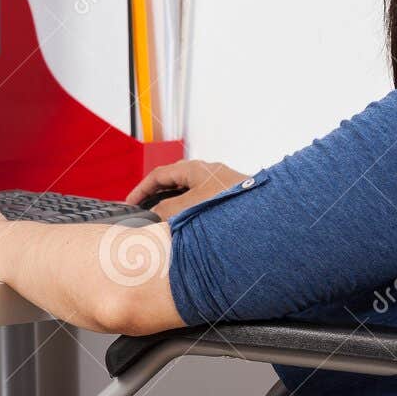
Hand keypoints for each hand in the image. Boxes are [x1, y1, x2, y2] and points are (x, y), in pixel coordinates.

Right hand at [126, 159, 248, 219]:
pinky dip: (189, 212)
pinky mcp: (229, 199)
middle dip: (156, 196)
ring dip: (173, 206)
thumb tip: (154, 214)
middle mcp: (207, 173)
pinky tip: (189, 226)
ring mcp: (219, 185)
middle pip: (173, 182)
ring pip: (188, 194)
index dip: (141, 189)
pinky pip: (201, 203)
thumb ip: (168, 209)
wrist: (266, 213)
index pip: (159, 175)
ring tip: (163, 222)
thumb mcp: (190, 206)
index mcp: (195, 169)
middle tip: (143, 211)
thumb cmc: (233, 205)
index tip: (129, 203)